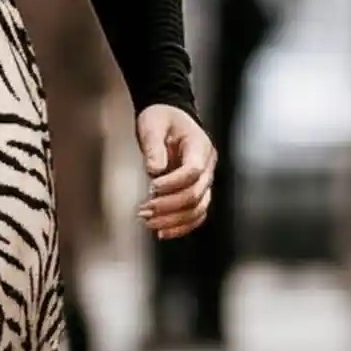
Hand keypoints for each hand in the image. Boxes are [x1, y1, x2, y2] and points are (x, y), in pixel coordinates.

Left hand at [134, 104, 217, 239]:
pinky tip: (161, 232)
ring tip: (148, 222)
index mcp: (199, 146)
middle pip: (196, 194)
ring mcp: (204, 181)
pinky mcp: (196, 192)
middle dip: (168, 206)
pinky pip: (196, 214)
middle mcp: (207, 166)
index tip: (151, 187)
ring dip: (173, 220)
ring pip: (197, 209)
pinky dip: (181, 226)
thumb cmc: (161, 118)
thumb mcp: (152, 124)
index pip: (193, 171)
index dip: (173, 183)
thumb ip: (153, 146)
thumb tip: (154, 170)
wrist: (169, 118)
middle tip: (143, 210)